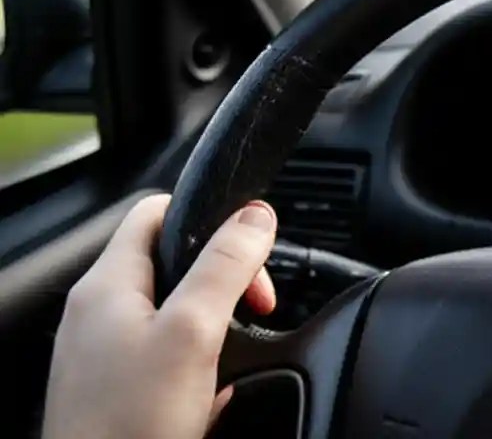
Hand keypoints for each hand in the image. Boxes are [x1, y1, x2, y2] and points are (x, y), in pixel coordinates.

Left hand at [43, 194, 277, 438]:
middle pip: (174, 262)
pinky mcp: (116, 392)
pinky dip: (199, 366)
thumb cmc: (129, 425)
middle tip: (255, 309)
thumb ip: (225, 267)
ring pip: (175, 313)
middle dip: (225, 280)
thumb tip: (255, 215)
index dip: (211, 218)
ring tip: (229, 356)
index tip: (251, 252)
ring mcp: (104, 355)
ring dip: (215, 327)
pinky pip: (168, 358)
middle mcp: (99, 314)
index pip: (158, 211)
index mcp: (107, 285)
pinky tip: (211, 392)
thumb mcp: (193, 332)